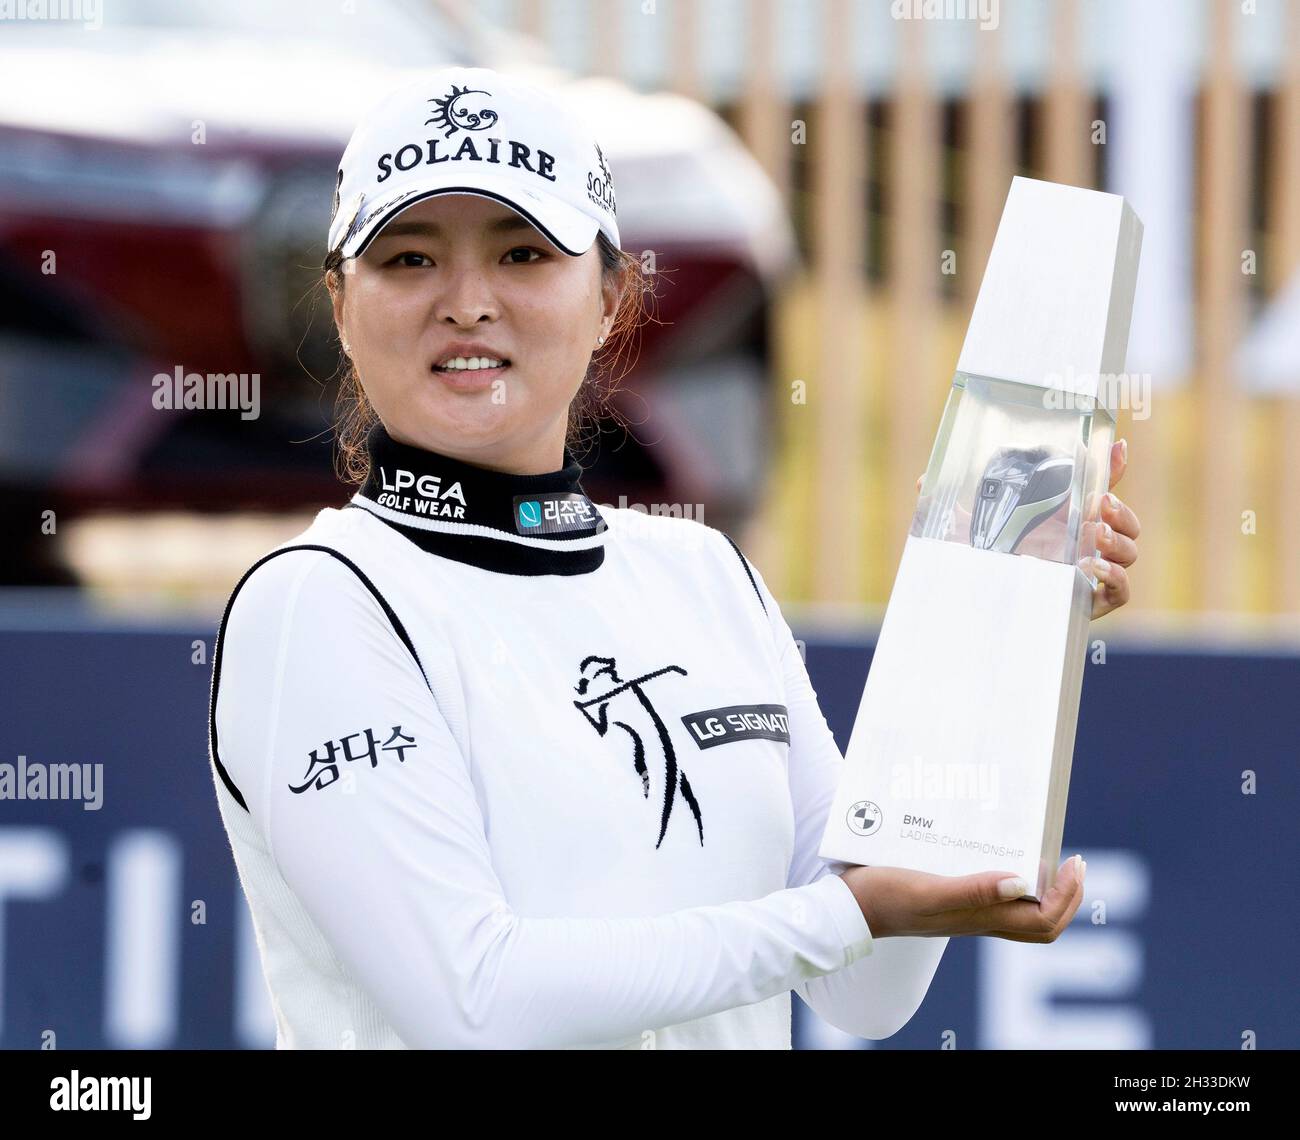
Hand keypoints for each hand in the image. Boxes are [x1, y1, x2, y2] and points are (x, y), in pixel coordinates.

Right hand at [838, 854, 1085, 941]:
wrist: (850, 908)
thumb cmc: (886, 897)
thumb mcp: (929, 891)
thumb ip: (974, 889)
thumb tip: (1023, 883)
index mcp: (981, 920)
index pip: (1045, 920)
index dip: (1068, 895)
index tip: (1074, 861)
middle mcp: (979, 919)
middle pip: (1041, 922)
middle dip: (1065, 895)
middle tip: (1071, 861)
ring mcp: (965, 912)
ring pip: (1020, 911)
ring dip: (1042, 888)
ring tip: (1042, 854)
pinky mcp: (948, 900)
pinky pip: (994, 896)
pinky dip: (1011, 879)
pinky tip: (999, 853)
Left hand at [914, 438, 1139, 620]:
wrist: (980, 615)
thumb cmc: (980, 569)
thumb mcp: (965, 534)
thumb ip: (948, 507)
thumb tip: (922, 480)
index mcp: (1062, 520)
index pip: (1099, 489)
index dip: (1112, 467)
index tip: (1116, 447)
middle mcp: (1082, 545)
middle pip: (1126, 522)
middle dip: (1121, 510)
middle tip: (1100, 504)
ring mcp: (1090, 574)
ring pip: (1130, 551)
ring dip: (1119, 539)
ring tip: (1095, 534)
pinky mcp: (1090, 603)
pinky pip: (1121, 591)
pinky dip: (1116, 577)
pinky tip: (1093, 567)